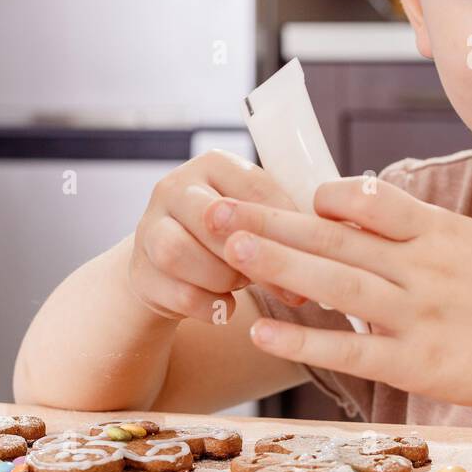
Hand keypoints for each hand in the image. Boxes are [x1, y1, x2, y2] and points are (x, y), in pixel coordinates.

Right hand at [126, 149, 306, 322]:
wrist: (174, 266)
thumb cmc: (232, 235)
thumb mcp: (257, 217)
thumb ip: (288, 225)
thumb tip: (332, 254)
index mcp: (214, 164)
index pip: (253, 187)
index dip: (284, 223)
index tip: (310, 250)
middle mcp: (175, 187)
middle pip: (210, 217)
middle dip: (249, 253)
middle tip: (276, 274)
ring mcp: (149, 227)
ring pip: (179, 252)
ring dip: (222, 277)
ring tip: (242, 284)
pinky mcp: (139, 272)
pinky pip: (176, 293)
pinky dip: (210, 307)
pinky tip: (226, 307)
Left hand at [202, 177, 471, 411]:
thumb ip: (422, 231)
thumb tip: (367, 213)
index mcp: (439, 231)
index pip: (369, 200)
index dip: (323, 197)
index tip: (292, 199)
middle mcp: (424, 266)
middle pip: (334, 236)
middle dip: (271, 220)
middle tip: (218, 208)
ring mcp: (419, 314)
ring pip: (335, 283)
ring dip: (277, 265)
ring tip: (227, 251)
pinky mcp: (417, 362)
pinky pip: (350, 347)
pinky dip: (304, 338)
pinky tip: (265, 328)